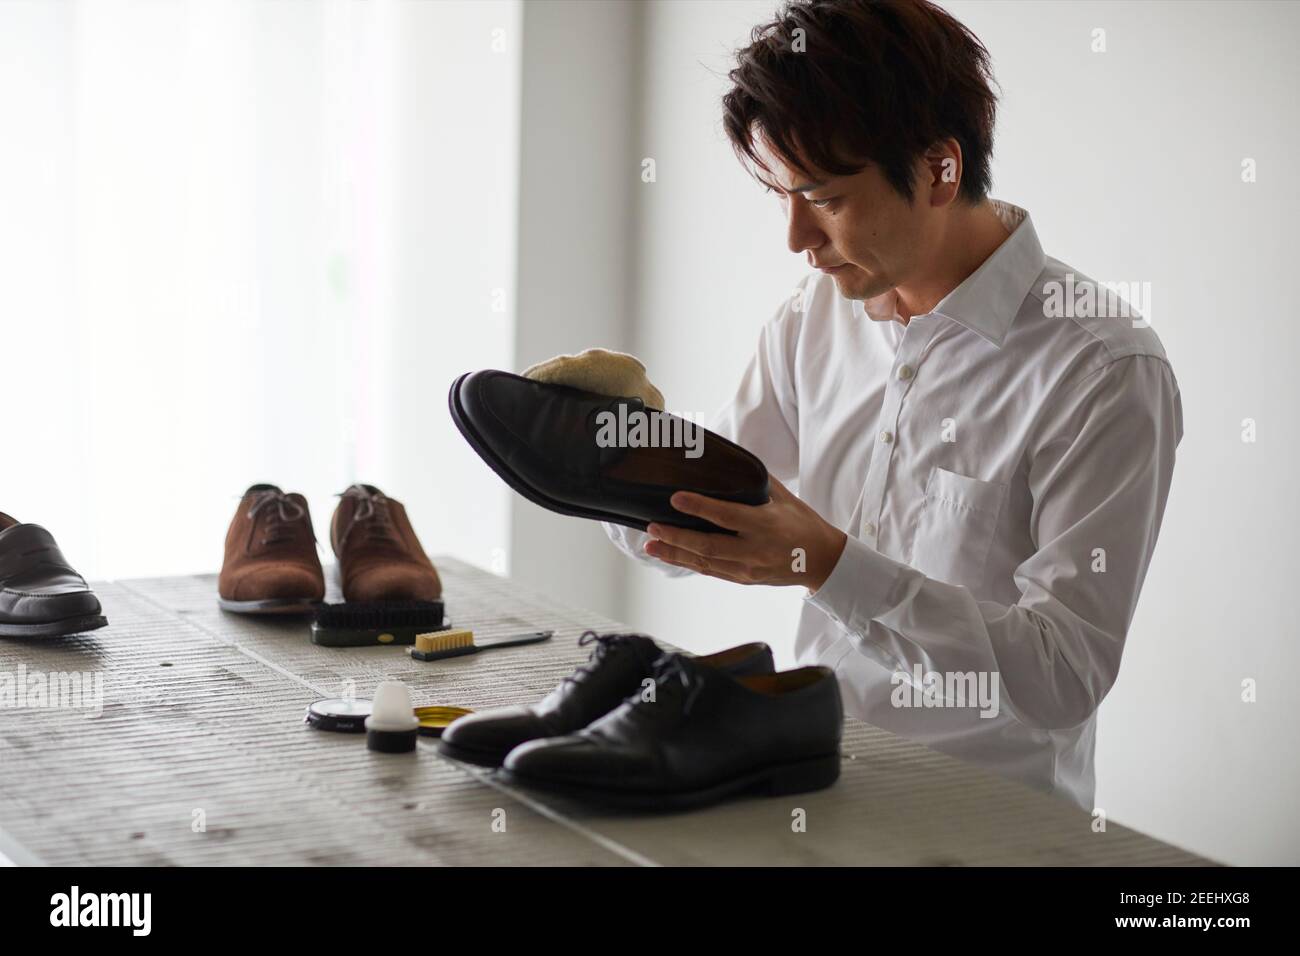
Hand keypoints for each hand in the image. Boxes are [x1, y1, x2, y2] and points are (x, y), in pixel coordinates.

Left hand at [644, 477, 847, 591]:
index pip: (727, 516)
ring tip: (650, 545)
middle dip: (677, 537)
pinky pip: (711, 572)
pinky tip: (670, 555)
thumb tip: (727, 462)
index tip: (676, 498)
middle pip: (709, 546)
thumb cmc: (803, 523)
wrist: (823, 561)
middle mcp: (755, 550)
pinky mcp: (744, 580)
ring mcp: (748, 569)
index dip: (700, 508)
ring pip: (705, 562)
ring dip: (675, 554)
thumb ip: (755, 482)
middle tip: (652, 527)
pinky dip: (689, 563)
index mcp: (766, 525)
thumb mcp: (784, 498)